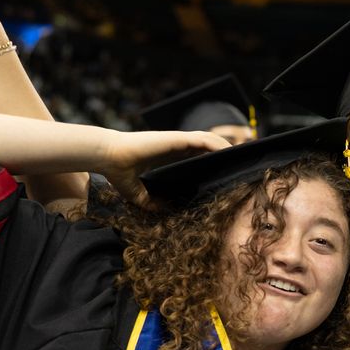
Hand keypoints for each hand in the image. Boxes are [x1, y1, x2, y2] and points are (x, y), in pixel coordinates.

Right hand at [98, 130, 230, 208]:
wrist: (108, 157)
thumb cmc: (119, 173)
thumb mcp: (137, 195)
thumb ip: (151, 203)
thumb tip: (165, 211)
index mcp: (169, 156)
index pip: (196, 155)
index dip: (211, 161)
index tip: (224, 172)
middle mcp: (175, 146)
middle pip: (207, 147)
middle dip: (224, 154)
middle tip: (239, 166)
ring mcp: (176, 140)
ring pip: (209, 140)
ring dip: (226, 147)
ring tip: (241, 158)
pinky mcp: (176, 138)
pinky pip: (203, 139)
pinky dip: (218, 144)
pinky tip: (229, 152)